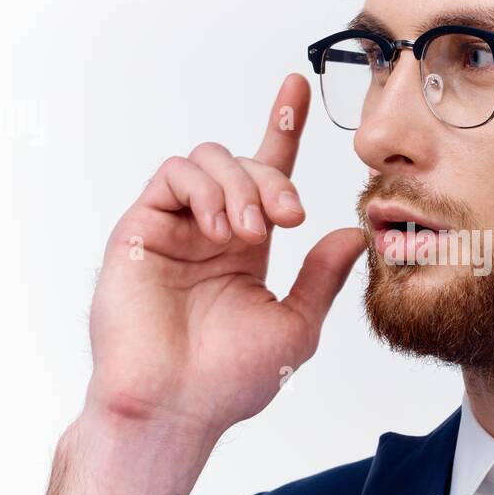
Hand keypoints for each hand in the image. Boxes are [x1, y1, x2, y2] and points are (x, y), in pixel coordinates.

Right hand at [40, 74, 364, 494]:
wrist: (177, 408)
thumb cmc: (229, 381)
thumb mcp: (296, 326)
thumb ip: (322, 278)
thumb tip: (354, 233)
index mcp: (245, 249)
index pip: (266, 175)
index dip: (281, 128)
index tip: (296, 86)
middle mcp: (209, 230)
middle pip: (244, 163)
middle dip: (274, 179)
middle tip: (290, 220)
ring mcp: (173, 227)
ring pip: (208, 160)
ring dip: (241, 186)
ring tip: (252, 235)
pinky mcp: (140, 229)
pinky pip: (174, 176)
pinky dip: (206, 189)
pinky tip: (222, 228)